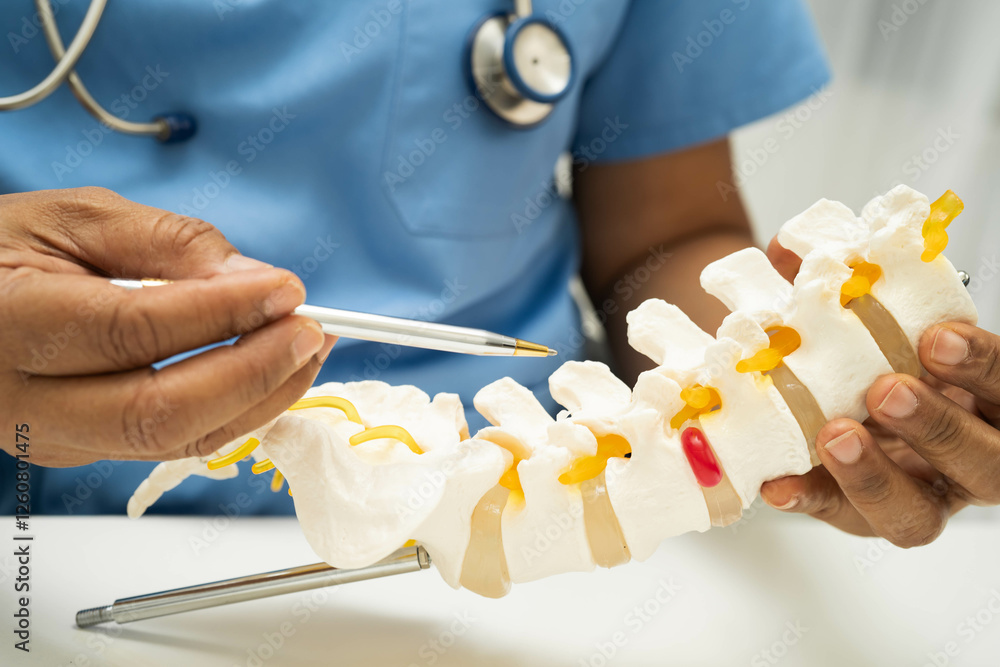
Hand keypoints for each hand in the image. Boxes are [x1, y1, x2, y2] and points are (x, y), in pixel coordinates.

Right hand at [0, 188, 335, 466]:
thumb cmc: (5, 248)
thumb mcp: (75, 217)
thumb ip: (166, 243)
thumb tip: (251, 279)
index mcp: (8, 321)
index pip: (132, 330)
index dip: (221, 313)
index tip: (285, 289)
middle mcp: (24, 398)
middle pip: (159, 411)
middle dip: (253, 372)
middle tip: (310, 331)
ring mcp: (52, 435)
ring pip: (174, 440)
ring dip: (259, 398)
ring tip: (308, 350)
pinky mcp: (81, 449)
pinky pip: (171, 442)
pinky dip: (235, 410)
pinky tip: (273, 373)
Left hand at [759, 238, 999, 546]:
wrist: (847, 383)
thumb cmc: (886, 347)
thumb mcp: (887, 315)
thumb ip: (853, 284)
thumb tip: (789, 247)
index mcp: (993, 400)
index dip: (982, 365)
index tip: (937, 335)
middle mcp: (969, 456)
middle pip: (988, 465)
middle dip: (939, 428)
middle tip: (887, 390)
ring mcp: (918, 494)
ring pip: (919, 514)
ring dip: (876, 478)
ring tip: (835, 435)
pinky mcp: (864, 515)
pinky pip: (844, 520)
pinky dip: (811, 500)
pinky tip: (779, 485)